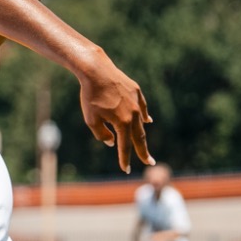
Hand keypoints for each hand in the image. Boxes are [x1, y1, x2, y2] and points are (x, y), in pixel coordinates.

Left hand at [75, 53, 151, 172]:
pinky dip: (144, 116)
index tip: (126, 170)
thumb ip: (102, 134)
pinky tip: (148, 121)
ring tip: (145, 146)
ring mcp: (136, 102)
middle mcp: (133, 114)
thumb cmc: (90, 96)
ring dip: (142, 135)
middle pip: (139, 138)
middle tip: (150, 162)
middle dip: (143, 152)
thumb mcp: (91, 120)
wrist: (96, 70)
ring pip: (141, 123)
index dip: (124, 159)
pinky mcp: (136, 91)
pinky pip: (142, 108)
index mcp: (122, 123)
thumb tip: (112, 142)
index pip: (125, 147)